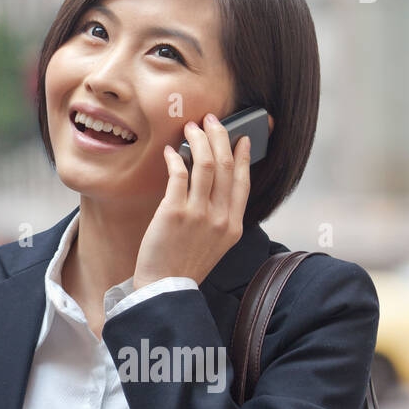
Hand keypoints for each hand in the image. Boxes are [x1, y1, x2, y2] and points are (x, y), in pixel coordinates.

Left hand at [131, 113, 251, 290]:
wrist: (164, 289)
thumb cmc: (184, 265)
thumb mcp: (214, 244)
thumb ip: (219, 217)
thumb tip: (213, 182)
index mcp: (233, 226)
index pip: (243, 181)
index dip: (242, 156)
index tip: (240, 137)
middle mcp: (221, 218)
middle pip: (227, 165)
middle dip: (219, 136)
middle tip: (210, 120)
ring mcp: (199, 214)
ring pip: (206, 164)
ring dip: (198, 140)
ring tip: (190, 128)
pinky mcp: (174, 212)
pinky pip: (179, 174)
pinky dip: (175, 158)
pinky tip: (169, 151)